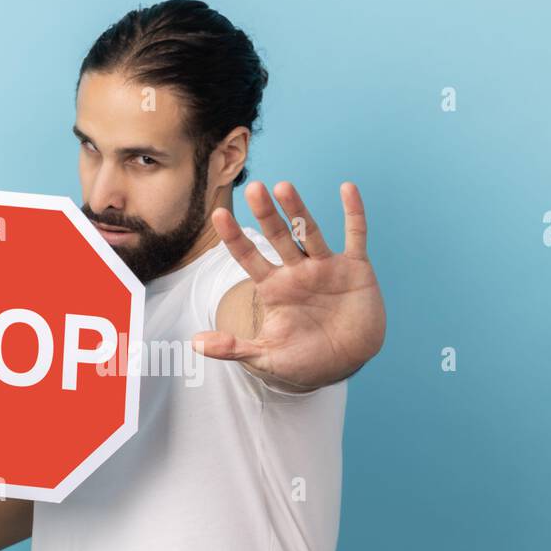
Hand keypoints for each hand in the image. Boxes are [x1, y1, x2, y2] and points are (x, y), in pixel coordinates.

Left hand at [193, 180, 384, 389]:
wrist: (348, 363)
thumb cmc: (306, 359)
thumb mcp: (266, 357)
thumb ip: (233, 348)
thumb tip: (195, 344)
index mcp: (273, 288)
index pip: (248, 257)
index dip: (234, 237)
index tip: (218, 215)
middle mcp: (297, 271)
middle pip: (278, 237)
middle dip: (266, 214)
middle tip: (253, 188)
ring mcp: (325, 267)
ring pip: (310, 232)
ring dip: (298, 210)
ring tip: (284, 187)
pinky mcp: (354, 268)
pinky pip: (355, 236)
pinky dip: (353, 213)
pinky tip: (347, 189)